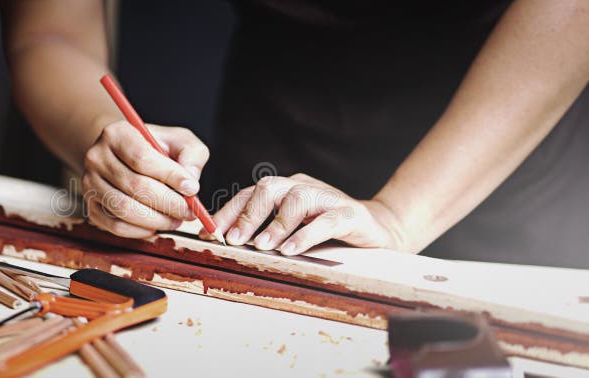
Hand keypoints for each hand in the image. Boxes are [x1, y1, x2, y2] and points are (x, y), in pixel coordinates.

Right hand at [82, 121, 209, 237]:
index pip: (142, 158)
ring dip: (157, 220)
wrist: (125, 158)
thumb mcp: (178, 140)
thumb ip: (191, 154)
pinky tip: (157, 225)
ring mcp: (90, 184)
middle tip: (190, 211)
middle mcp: (97, 157)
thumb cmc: (156, 148)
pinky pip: (116, 226)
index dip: (170, 176)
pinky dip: (141, 231)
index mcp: (116, 134)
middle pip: (135, 186)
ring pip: (125, 209)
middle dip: (169, 203)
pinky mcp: (91, 207)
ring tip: (176, 219)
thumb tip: (190, 180)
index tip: (193, 188)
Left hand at [203, 174, 407, 254]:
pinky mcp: (350, 213)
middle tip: (233, 240)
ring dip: (276, 224)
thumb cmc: (329, 233)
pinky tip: (291, 250)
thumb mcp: (293, 231)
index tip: (209, 234)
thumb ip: (266, 232)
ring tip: (262, 247)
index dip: (228, 212)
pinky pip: (326, 220)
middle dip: (248, 214)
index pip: (250, 194)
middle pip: (269, 188)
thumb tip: (228, 246)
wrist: (378, 229)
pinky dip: (306, 234)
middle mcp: (303, 187)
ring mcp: (327, 197)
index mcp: (285, 190)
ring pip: (297, 200)